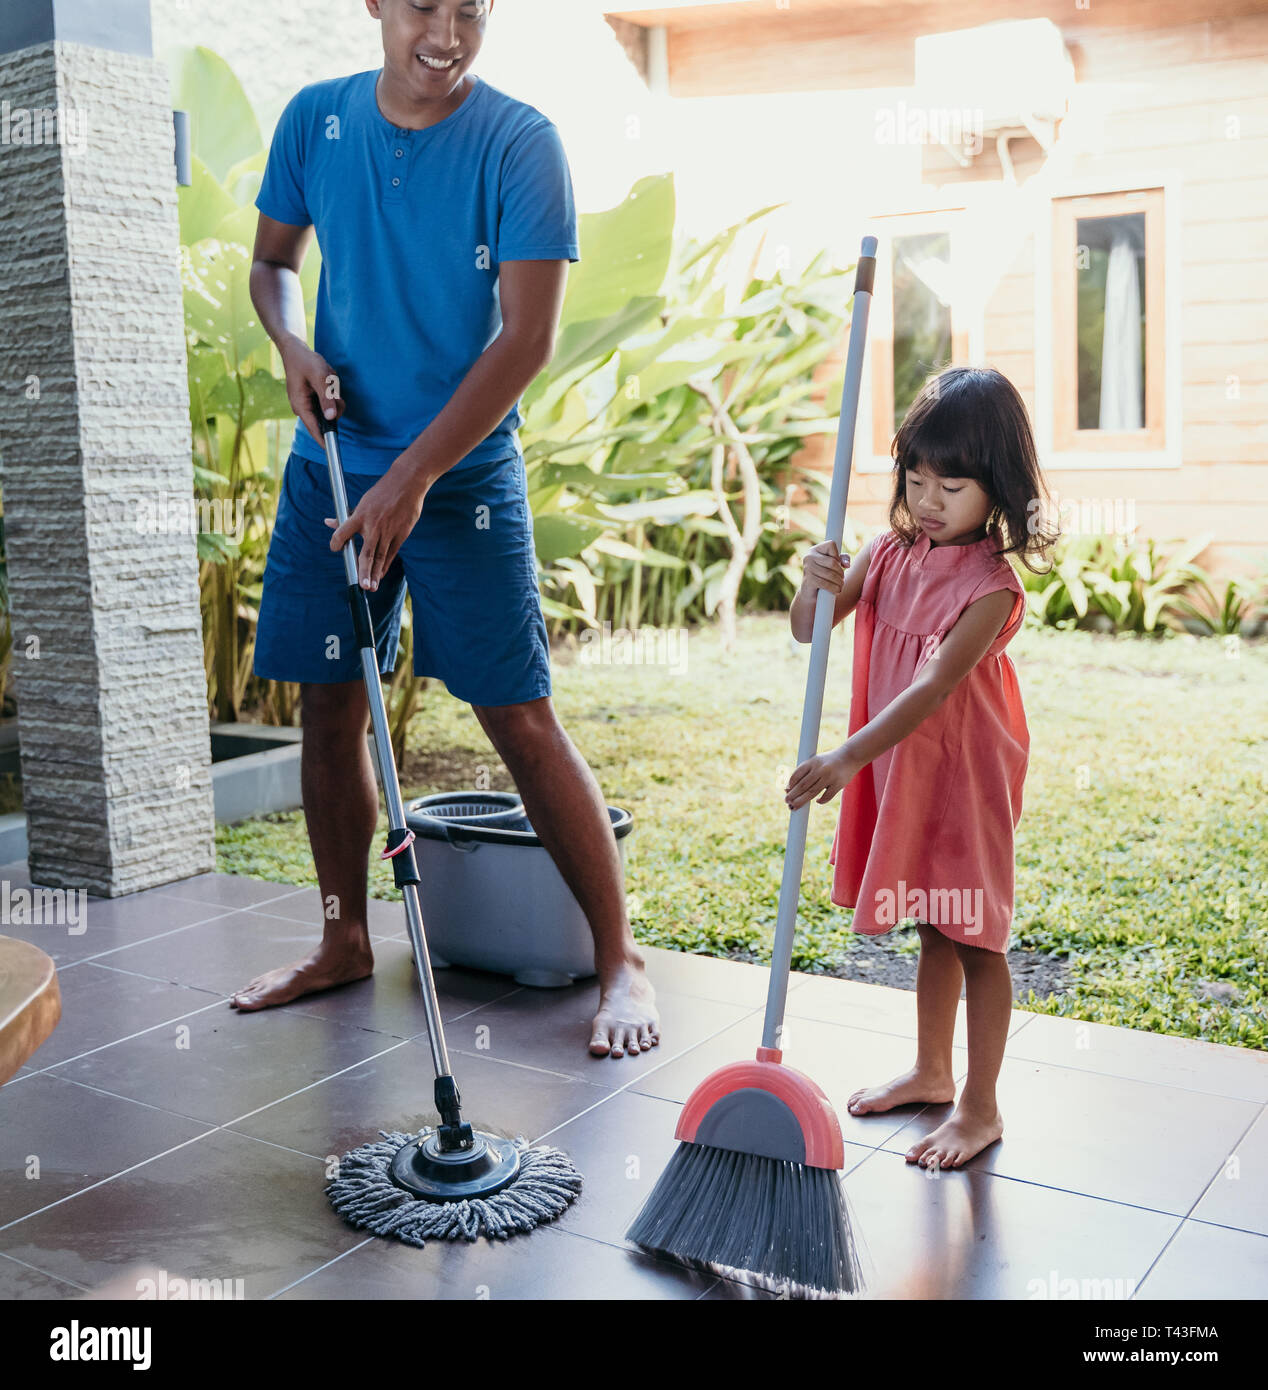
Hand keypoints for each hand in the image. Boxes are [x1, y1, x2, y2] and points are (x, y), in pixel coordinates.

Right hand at [279, 337, 343, 442]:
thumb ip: (326, 397)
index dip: (325, 440)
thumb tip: (331, 417)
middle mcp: (304, 408)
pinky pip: (331, 400)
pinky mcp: (315, 398)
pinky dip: (332, 389)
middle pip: (328, 418)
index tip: (333, 451)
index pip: (314, 429)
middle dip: (334, 402)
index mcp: (301, 406)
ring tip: (326, 378)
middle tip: (330, 385)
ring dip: (334, 393)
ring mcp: (310, 404)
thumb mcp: (319, 376)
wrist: (295, 349)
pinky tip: (326, 378)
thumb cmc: (305, 361)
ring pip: (332, 408)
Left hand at [327, 464, 428, 590]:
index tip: (335, 548)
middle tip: (362, 585)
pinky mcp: (401, 534)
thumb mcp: (363, 503)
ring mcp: (389, 531)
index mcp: (361, 515)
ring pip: (380, 556)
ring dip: (375, 573)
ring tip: (371, 587)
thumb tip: (328, 522)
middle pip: (367, 552)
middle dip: (364, 570)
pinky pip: (391, 553)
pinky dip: (384, 565)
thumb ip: (347, 517)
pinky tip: (379, 575)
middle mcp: (374, 525)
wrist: (407, 483)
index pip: (344, 531)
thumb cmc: (382, 493)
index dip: (337, 541)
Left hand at [785, 746, 862, 810]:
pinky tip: (817, 801)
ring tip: (793, 806)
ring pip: (812, 792)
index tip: (786, 790)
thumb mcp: (816, 761)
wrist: (850, 756)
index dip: (790, 783)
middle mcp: (820, 769)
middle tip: (786, 801)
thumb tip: (788, 788)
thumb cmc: (828, 761)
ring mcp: (829, 777)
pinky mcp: (838, 784)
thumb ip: (804, 773)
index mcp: (812, 761)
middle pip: (803, 785)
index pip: (797, 774)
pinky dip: (821, 800)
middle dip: (793, 794)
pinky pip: (827, 796)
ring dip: (801, 800)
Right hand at [800, 540, 849, 595]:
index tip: (838, 565)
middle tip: (842, 578)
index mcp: (814, 550)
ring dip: (839, 582)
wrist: (809, 592)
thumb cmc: (823, 576)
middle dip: (840, 572)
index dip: (838, 555)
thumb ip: (842, 559)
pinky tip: (837, 590)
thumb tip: (847, 564)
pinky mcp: (808, 580)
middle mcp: (809, 557)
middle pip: (832, 562)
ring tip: (841, 585)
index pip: (831, 545)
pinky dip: (834, 588)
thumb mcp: (833, 565)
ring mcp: (807, 568)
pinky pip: (825, 583)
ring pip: (830, 574)